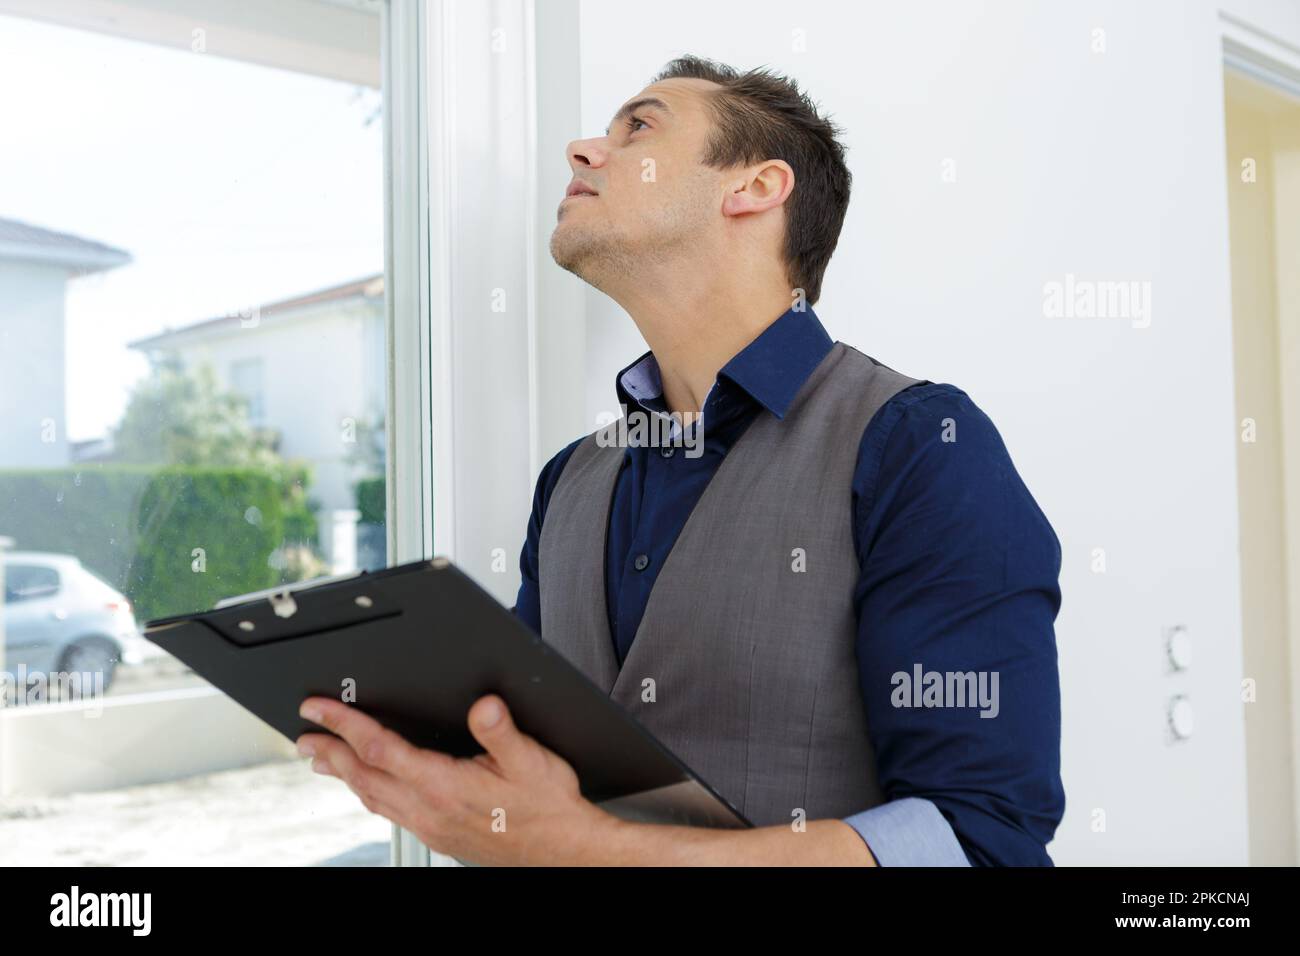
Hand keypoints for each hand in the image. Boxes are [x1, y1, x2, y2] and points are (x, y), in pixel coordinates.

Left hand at [295, 693, 615, 864]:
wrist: (561, 851)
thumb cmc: (548, 808)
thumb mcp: (532, 760)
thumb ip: (502, 730)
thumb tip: (483, 704)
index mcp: (444, 785)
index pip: (379, 748)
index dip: (344, 724)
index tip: (319, 708)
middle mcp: (428, 809)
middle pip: (363, 775)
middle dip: (330, 750)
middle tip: (304, 733)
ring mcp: (429, 825)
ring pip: (371, 796)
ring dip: (343, 773)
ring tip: (323, 758)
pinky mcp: (436, 835)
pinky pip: (387, 810)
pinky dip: (367, 791)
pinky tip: (368, 786)